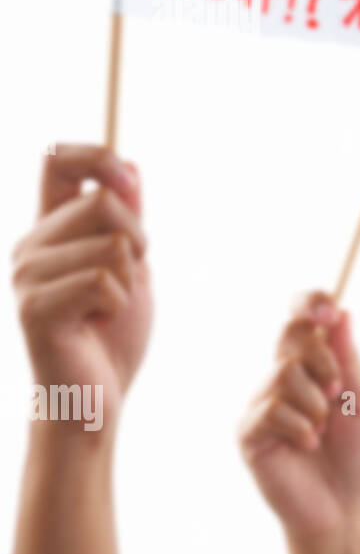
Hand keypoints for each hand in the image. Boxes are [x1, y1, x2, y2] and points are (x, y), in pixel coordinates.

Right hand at [11, 145, 151, 430]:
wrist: (97, 396)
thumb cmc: (113, 333)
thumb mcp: (132, 266)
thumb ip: (128, 220)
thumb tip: (131, 168)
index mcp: (50, 228)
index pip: (58, 160)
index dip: (97, 156)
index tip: (127, 181)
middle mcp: (29, 245)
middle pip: (104, 202)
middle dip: (138, 239)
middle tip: (124, 281)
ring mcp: (26, 276)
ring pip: (112, 245)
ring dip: (130, 280)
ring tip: (107, 307)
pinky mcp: (35, 308)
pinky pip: (104, 281)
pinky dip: (120, 304)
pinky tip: (98, 324)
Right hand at [239, 293, 359, 553]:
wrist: (347, 508)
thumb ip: (350, 360)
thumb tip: (343, 313)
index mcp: (317, 367)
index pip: (302, 320)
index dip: (311, 305)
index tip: (329, 310)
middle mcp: (285, 379)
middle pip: (291, 336)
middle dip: (322, 359)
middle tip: (339, 390)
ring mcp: (263, 404)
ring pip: (283, 374)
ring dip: (315, 403)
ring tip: (324, 431)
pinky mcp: (249, 432)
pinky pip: (270, 409)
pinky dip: (299, 427)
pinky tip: (308, 447)